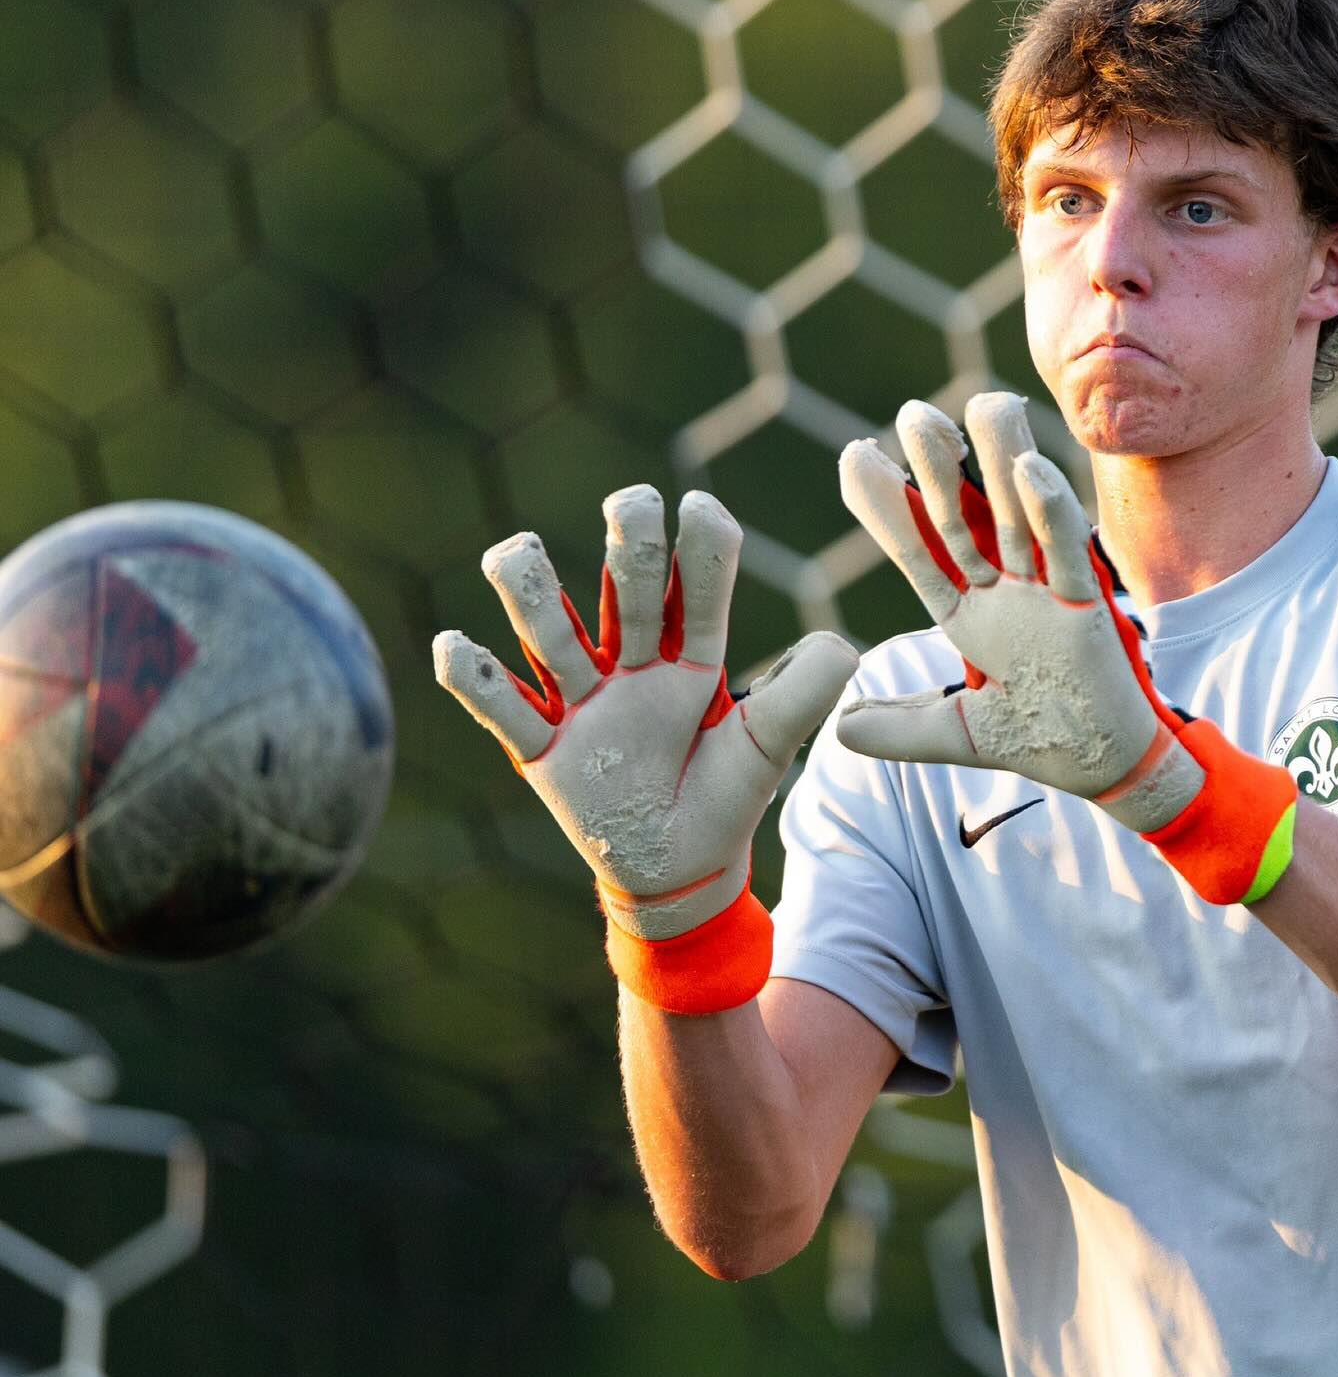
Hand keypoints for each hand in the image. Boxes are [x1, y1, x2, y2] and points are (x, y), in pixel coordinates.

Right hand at [433, 485, 856, 945]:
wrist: (679, 870)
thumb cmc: (723, 797)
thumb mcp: (772, 748)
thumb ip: (805, 694)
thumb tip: (843, 644)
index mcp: (691, 654)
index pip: (697, 584)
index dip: (700, 545)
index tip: (700, 510)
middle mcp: (632, 662)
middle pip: (622, 584)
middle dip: (628, 540)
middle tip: (632, 505)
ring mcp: (584, 702)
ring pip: (549, 631)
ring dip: (529, 589)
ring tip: (515, 555)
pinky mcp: (544, 750)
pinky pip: (501, 709)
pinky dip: (473, 678)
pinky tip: (455, 647)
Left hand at [835, 393, 1297, 905]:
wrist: (1104, 767)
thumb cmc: (1039, 737)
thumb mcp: (955, 734)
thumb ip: (900, 726)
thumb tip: (838, 728)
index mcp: (969, 614)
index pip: (919, 551)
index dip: (886, 508)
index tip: (852, 456)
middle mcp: (1004, 592)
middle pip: (963, 519)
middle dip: (937, 467)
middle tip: (913, 414)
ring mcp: (1045, 592)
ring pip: (1017, 516)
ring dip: (999, 461)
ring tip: (981, 404)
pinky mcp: (1086, 605)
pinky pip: (1067, 551)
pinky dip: (1050, 511)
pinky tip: (1029, 471)